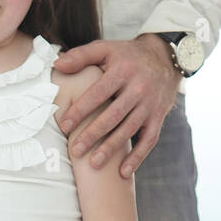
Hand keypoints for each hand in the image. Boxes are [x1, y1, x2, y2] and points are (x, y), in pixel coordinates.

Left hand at [51, 36, 179, 178]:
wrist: (164, 58)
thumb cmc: (128, 56)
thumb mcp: (106, 49)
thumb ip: (81, 56)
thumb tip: (57, 65)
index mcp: (123, 71)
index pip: (99, 93)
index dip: (81, 109)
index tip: (65, 125)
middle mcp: (139, 88)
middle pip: (114, 115)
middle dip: (94, 134)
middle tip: (75, 150)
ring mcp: (150, 104)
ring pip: (129, 129)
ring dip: (112, 148)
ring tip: (93, 164)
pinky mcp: (159, 116)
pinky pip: (149, 140)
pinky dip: (138, 157)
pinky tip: (123, 172)